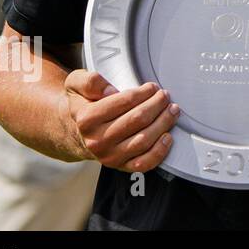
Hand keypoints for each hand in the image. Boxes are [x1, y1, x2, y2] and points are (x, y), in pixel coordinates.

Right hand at [63, 71, 178, 172]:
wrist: (77, 132)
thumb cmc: (85, 105)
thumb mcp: (76, 84)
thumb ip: (90, 82)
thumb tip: (110, 92)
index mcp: (87, 119)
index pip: (125, 101)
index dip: (144, 92)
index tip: (152, 87)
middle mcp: (97, 141)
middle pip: (138, 120)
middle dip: (157, 104)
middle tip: (165, 95)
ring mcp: (109, 156)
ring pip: (144, 140)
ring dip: (164, 122)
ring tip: (172, 109)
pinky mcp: (121, 167)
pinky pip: (144, 164)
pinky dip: (160, 150)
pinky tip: (167, 136)